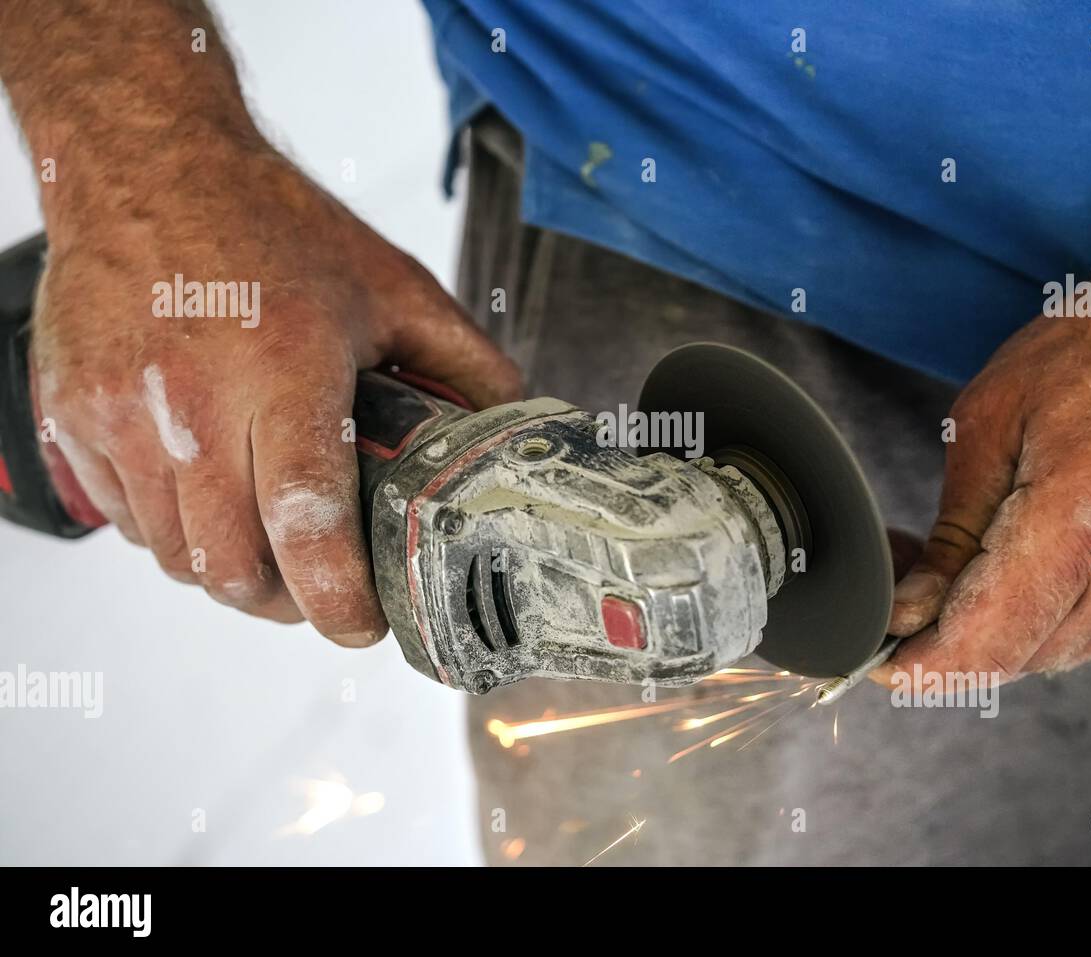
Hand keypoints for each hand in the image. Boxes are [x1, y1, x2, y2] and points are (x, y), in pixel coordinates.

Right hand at [33, 138, 519, 643]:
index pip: (306, 521)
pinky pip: (122, 520)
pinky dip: (170, 534)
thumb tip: (511, 421)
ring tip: (267, 549)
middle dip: (288, 605)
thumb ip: (461, 361)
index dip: (337, 597)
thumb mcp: (389, 284)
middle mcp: (194, 401)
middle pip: (233, 566)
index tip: (363, 622)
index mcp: (283, 370)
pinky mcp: (72, 416)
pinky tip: (207, 500)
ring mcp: (120, 413)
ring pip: (175, 556)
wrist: (142, 162)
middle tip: (321, 595)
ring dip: (229, 573)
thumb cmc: (264, 220)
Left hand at [877, 253, 1090, 684]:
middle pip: (1015, 657)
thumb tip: (908, 614)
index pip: (986, 639)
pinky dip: (1055, 615)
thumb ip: (950, 538)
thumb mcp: (988, 423)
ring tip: (984, 556)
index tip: (876, 663)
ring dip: (1005, 626)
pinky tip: (1047, 558)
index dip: (922, 665)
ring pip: (1054, 655)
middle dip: (951, 636)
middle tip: (912, 588)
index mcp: (1089, 515)